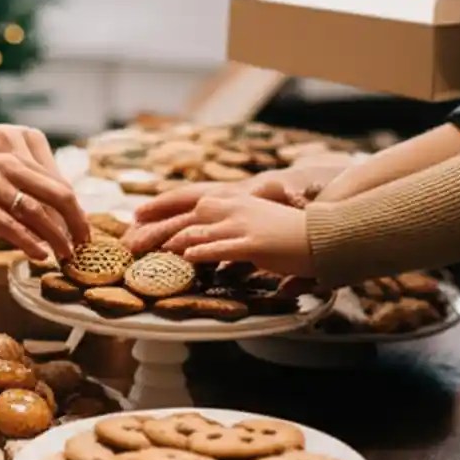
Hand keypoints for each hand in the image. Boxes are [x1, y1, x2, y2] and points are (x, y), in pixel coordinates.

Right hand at [0, 123, 89, 243]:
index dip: (76, 209)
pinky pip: (8, 224)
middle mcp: (7, 167)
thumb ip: (9, 185)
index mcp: (12, 160)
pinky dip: (28, 241)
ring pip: (36, 212)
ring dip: (57, 237)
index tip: (83, 230)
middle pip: (57, 195)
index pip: (57, 184)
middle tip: (84, 245)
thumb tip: (33, 208)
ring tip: (66, 255)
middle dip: (76, 223)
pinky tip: (39, 254)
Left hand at [122, 166, 342, 253]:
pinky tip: (182, 259)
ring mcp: (243, 225)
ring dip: (171, 241)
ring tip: (148, 251)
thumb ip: (238, 241)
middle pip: (188, 214)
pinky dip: (199, 252)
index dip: (164, 206)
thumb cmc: (297, 237)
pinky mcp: (253, 243)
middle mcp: (236, 207)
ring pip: (198, 230)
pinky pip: (219, 247)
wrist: (327, 234)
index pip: (193, 200)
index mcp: (237, 201)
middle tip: (132, 238)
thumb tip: (222, 255)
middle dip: (158, 225)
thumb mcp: (263, 231)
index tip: (138, 214)